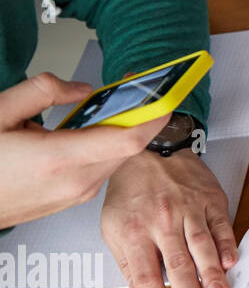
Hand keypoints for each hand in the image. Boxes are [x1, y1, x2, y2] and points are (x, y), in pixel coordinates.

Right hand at [0, 74, 167, 227]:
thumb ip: (43, 91)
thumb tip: (81, 89)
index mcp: (58, 159)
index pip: (128, 140)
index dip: (154, 116)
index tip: (167, 96)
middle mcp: (74, 181)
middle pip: (128, 147)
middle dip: (139, 116)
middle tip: (136, 89)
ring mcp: (76, 194)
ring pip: (117, 158)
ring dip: (122, 132)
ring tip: (113, 107)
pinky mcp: (74, 198)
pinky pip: (103, 168)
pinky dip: (107, 148)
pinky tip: (92, 132)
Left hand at [101, 147, 236, 287]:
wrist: (151, 148)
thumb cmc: (130, 191)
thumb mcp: (113, 227)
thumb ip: (127, 263)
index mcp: (134, 233)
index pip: (147, 279)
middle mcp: (162, 222)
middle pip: (178, 266)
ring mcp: (189, 209)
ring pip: (202, 246)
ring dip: (212, 274)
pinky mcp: (210, 200)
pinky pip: (221, 224)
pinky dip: (227, 243)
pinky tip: (232, 261)